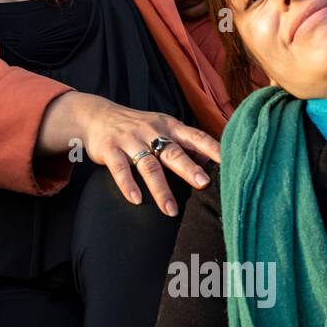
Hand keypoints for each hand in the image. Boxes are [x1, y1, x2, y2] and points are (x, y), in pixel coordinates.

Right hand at [41, 92, 220, 211]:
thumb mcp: (161, 127)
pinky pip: (120, 169)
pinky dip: (128, 185)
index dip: (212, 148)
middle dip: (188, 168)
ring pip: (149, 165)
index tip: (229, 162)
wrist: (96, 116)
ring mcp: (130, 140)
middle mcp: (151, 131)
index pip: (195, 136)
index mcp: (169, 126)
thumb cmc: (136, 126)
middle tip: (204, 184)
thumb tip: (211, 160)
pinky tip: (136, 200)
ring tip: (171, 210)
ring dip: (161, 189)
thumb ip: (184, 143)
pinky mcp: (110, 150)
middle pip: (172, 151)